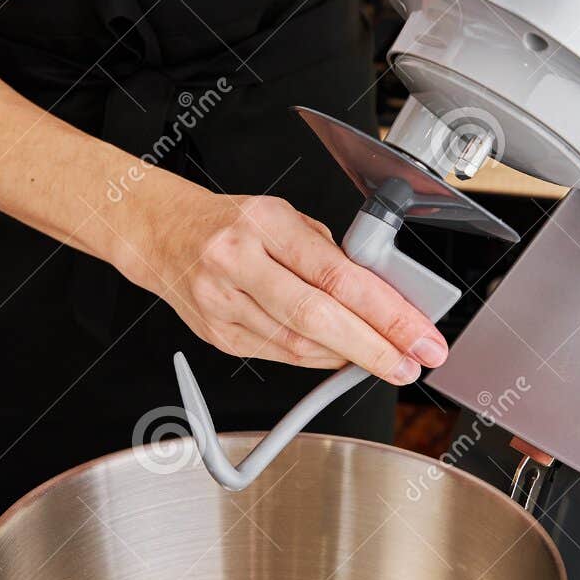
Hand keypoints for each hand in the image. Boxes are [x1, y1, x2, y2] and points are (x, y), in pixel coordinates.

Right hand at [139, 188, 448, 383]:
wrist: (161, 234)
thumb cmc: (230, 223)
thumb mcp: (283, 217)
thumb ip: (328, 252)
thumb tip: (379, 294)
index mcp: (264, 224)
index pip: (337, 275)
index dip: (385, 311)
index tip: (418, 334)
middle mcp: (238, 262)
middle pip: (317, 318)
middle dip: (374, 347)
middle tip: (411, 362)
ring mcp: (222, 303)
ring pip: (297, 344)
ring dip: (348, 356)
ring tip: (383, 358)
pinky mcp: (217, 335)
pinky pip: (278, 354)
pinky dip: (315, 358)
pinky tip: (338, 354)